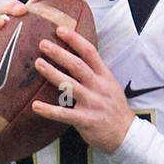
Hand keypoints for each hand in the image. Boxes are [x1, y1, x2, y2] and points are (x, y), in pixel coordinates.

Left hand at [30, 25, 134, 154]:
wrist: (127, 135)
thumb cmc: (115, 109)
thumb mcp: (111, 86)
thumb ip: (95, 73)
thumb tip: (76, 58)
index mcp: (104, 76)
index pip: (90, 52)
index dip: (75, 39)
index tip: (60, 29)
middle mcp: (98, 87)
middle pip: (77, 65)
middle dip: (59, 53)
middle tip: (43, 44)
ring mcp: (92, 103)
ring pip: (69, 85)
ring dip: (52, 73)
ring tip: (38, 64)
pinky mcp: (85, 120)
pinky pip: (64, 114)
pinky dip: (49, 110)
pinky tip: (35, 106)